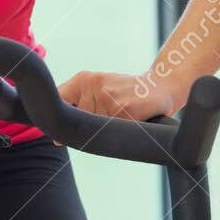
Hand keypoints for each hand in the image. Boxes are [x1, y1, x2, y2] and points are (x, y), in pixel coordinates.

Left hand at [57, 69, 178, 123]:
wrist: (163, 85)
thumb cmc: (127, 92)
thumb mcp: (99, 89)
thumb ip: (76, 108)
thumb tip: (56, 140)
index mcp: (86, 79)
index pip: (59, 101)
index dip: (59, 119)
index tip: (61, 128)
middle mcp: (95, 86)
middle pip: (77, 122)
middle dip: (89, 127)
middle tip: (110, 117)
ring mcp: (110, 98)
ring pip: (94, 130)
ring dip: (107, 131)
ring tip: (122, 116)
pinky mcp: (126, 111)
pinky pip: (113, 133)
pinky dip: (121, 132)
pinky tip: (132, 120)